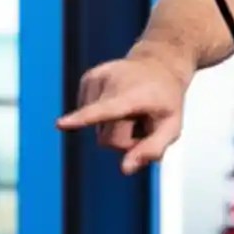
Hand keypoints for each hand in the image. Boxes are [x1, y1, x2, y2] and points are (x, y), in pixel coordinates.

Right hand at [55, 43, 192, 173]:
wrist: (159, 64)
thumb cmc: (166, 99)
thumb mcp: (172, 126)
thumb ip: (153, 149)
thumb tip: (125, 169)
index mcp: (133, 94)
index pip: (106, 111)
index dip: (83, 119)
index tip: (61, 123)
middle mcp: (112, 82)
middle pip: (106, 138)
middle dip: (124, 142)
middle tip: (142, 123)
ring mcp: (96, 78)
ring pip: (95, 128)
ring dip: (114, 128)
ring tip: (132, 109)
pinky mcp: (87, 78)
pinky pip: (88, 115)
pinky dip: (103, 116)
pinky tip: (119, 103)